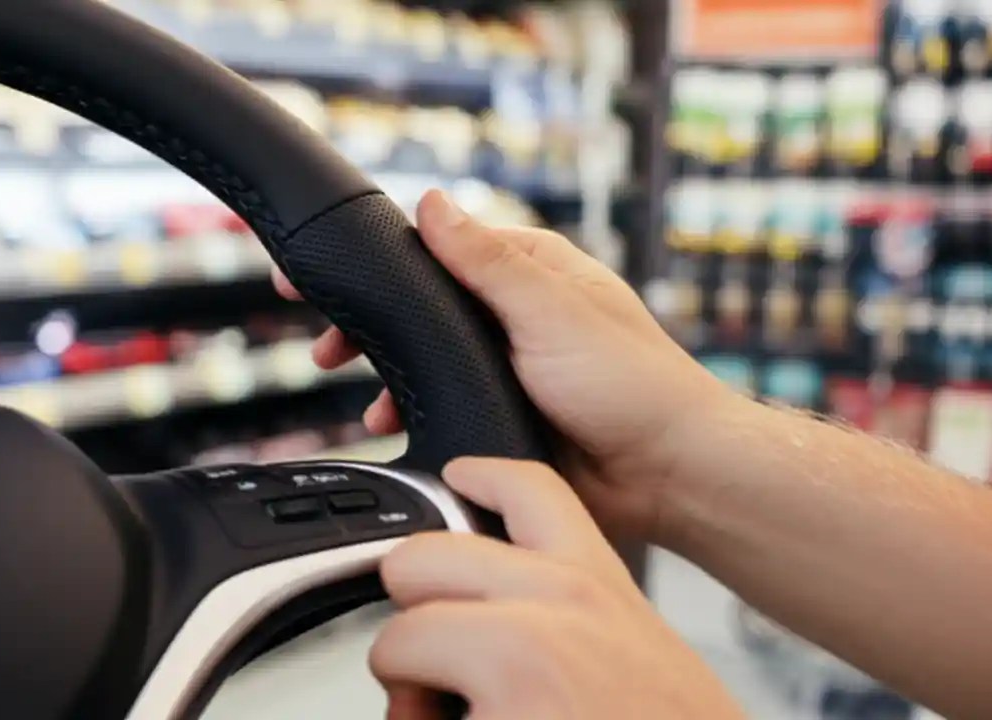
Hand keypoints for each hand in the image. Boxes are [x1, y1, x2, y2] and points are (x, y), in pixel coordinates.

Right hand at [272, 189, 733, 541]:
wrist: (668, 474)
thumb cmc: (630, 381)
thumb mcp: (550, 309)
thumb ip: (486, 260)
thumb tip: (432, 201)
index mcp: (528, 272)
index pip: (437, 248)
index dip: (378, 258)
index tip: (323, 269)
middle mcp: (512, 315)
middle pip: (419, 307)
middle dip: (367, 323)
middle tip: (324, 342)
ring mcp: (503, 368)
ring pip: (423, 361)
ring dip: (384, 375)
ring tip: (360, 394)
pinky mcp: (499, 417)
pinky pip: (438, 407)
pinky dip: (408, 413)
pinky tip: (388, 425)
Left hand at [369, 458, 744, 719]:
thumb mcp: (633, 649)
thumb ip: (565, 610)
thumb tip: (491, 605)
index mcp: (596, 584)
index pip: (524, 488)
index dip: (474, 481)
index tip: (456, 479)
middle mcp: (559, 604)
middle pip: (417, 558)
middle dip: (410, 617)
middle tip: (439, 665)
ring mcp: (522, 661)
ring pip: (393, 644)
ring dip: (407, 689)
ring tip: (460, 718)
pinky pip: (403, 718)